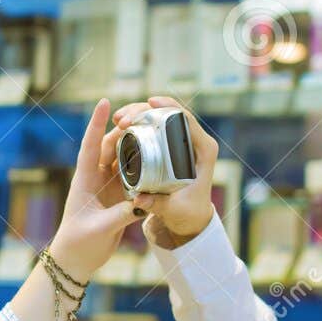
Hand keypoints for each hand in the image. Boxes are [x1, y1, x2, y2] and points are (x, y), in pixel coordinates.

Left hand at [46, 99, 140, 280]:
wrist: (75, 260)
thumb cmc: (79, 243)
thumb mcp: (100, 229)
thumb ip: (121, 215)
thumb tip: (143, 203)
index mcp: (85, 179)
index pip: (91, 145)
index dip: (96, 123)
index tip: (105, 102)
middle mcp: (95, 178)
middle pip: (111, 147)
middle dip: (125, 130)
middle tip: (143, 117)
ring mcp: (107, 187)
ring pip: (124, 160)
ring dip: (137, 147)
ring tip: (154, 133)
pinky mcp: (117, 198)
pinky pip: (133, 177)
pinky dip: (144, 169)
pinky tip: (159, 162)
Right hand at [101, 95, 217, 248]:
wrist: (191, 217)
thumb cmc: (186, 213)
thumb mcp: (172, 210)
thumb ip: (157, 205)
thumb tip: (139, 200)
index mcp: (204, 151)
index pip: (188, 120)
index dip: (168, 107)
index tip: (149, 103)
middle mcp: (196, 141)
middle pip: (171, 113)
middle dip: (144, 110)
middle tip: (121, 119)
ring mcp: (184, 141)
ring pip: (161, 116)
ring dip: (138, 113)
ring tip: (117, 120)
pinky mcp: (173, 144)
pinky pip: (157, 126)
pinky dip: (139, 121)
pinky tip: (121, 124)